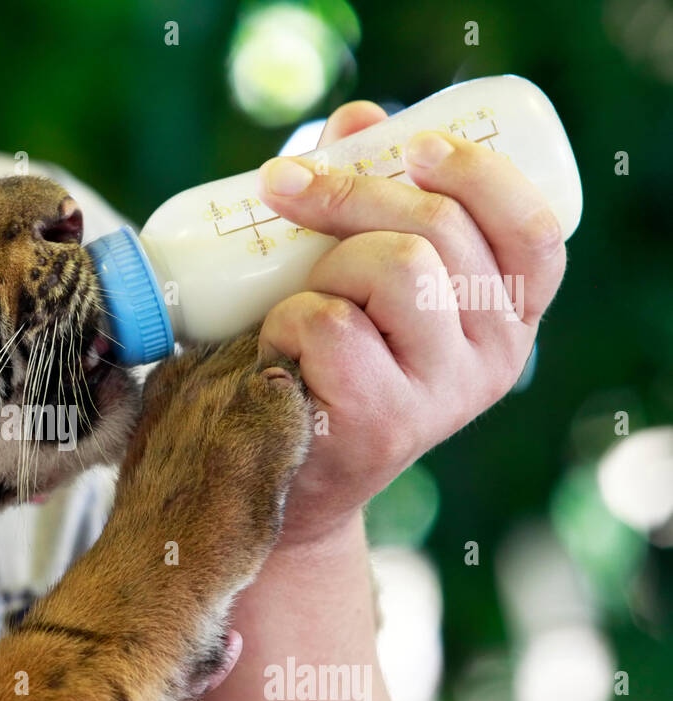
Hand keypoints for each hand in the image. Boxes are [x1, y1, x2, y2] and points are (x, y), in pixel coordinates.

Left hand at [253, 101, 567, 544]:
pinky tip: (280, 354)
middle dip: (348, 193)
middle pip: (438, 233)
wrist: (291, 471)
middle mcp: (495, 357)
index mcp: (508, 315)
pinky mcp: (383, 422)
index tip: (415, 144)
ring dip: (322, 268)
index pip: (533, 232)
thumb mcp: (359, 278)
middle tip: (282, 184)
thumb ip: (368, 200)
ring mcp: (443, 394)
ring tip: (299, 302)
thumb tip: (358, 117)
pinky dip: (285, 321)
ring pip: (393, 268)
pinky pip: (329, 324)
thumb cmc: (325, 360)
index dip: (479, 175)